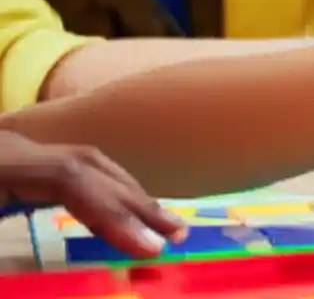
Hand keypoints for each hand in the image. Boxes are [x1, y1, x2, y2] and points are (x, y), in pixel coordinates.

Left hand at [0, 132, 185, 257]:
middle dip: (136, 202)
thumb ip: (22, 262)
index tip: (151, 247)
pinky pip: (69, 167)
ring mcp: (17, 152)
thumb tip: (98, 280)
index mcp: (3, 164)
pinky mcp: (18, 163)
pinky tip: (120, 206)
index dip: (115, 212)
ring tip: (161, 221)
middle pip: (87, 165)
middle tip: (179, 232)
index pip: (70, 178)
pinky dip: (102, 187)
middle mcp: (14, 148)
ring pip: (84, 161)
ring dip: (125, 192)